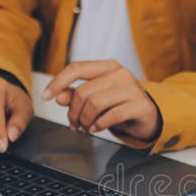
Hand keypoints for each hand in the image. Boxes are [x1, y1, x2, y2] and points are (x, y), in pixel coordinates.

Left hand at [42, 60, 160, 141]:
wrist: (149, 116)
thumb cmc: (120, 104)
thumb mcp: (97, 98)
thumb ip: (77, 95)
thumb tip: (58, 96)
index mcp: (108, 67)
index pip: (77, 68)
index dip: (58, 82)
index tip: (46, 96)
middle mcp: (120, 74)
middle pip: (84, 91)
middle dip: (73, 112)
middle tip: (73, 124)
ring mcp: (132, 89)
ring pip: (95, 103)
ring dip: (85, 120)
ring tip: (84, 127)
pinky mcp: (140, 105)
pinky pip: (111, 116)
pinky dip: (99, 125)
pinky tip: (96, 128)